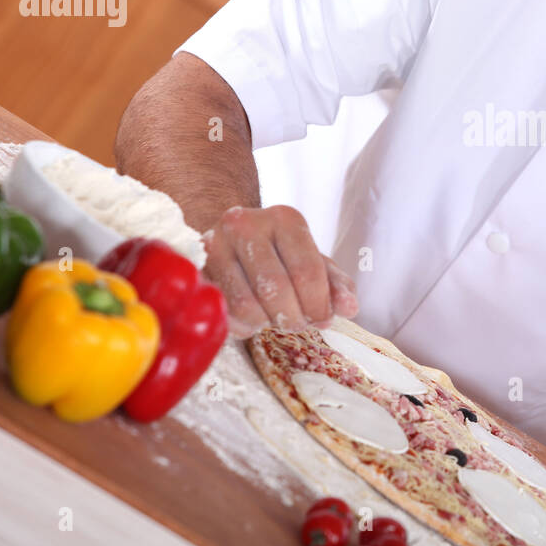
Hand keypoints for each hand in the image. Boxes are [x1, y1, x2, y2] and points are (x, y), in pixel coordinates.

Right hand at [202, 205, 358, 337]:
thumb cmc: (279, 255)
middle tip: (296, 323)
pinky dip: (242, 326)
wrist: (231, 240)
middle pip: (276, 289)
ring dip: (266, 323)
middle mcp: (246, 223)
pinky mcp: (195, 269)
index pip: (308, 271)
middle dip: (293, 318)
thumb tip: (349, 308)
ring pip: (247, 305)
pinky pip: (223, 312)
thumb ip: (336, 285)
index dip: (319, 305)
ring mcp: (214, 244)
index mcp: (284, 219)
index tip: (322, 319)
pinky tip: (251, 318)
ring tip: (273, 318)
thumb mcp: (313, 263)